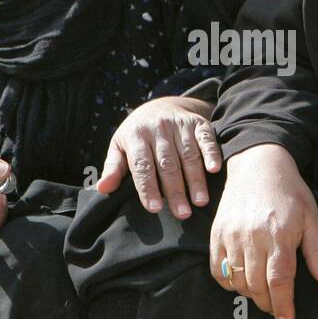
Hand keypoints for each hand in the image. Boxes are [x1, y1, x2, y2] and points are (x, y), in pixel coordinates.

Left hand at [95, 95, 221, 217]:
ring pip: (188, 155)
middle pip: (167, 163)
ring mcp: (179, 124)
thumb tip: (102, 189)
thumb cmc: (138, 134)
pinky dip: (211, 153)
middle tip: (182, 213)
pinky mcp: (198, 123)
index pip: (142, 165)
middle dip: (175, 190)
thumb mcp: (120, 147)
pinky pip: (205, 139)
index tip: (154, 208)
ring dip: (195, 179)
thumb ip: (113, 168)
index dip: (148, 187)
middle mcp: (158, 128)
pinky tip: (214, 170)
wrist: (161, 105)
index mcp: (136, 135)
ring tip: (200, 202)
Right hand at [208, 143, 317, 318]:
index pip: (279, 280)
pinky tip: (241, 281)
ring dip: (250, 294)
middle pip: (256, 285)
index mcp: (279, 233)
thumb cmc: (289, 192)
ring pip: (237, 280)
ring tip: (262, 293)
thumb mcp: (312, 218)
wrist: (258, 165)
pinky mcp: (216, 234)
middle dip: (268, 303)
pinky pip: (217, 270)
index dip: (283, 305)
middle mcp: (252, 237)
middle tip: (277, 308)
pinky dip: (228, 282)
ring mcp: (230, 235)